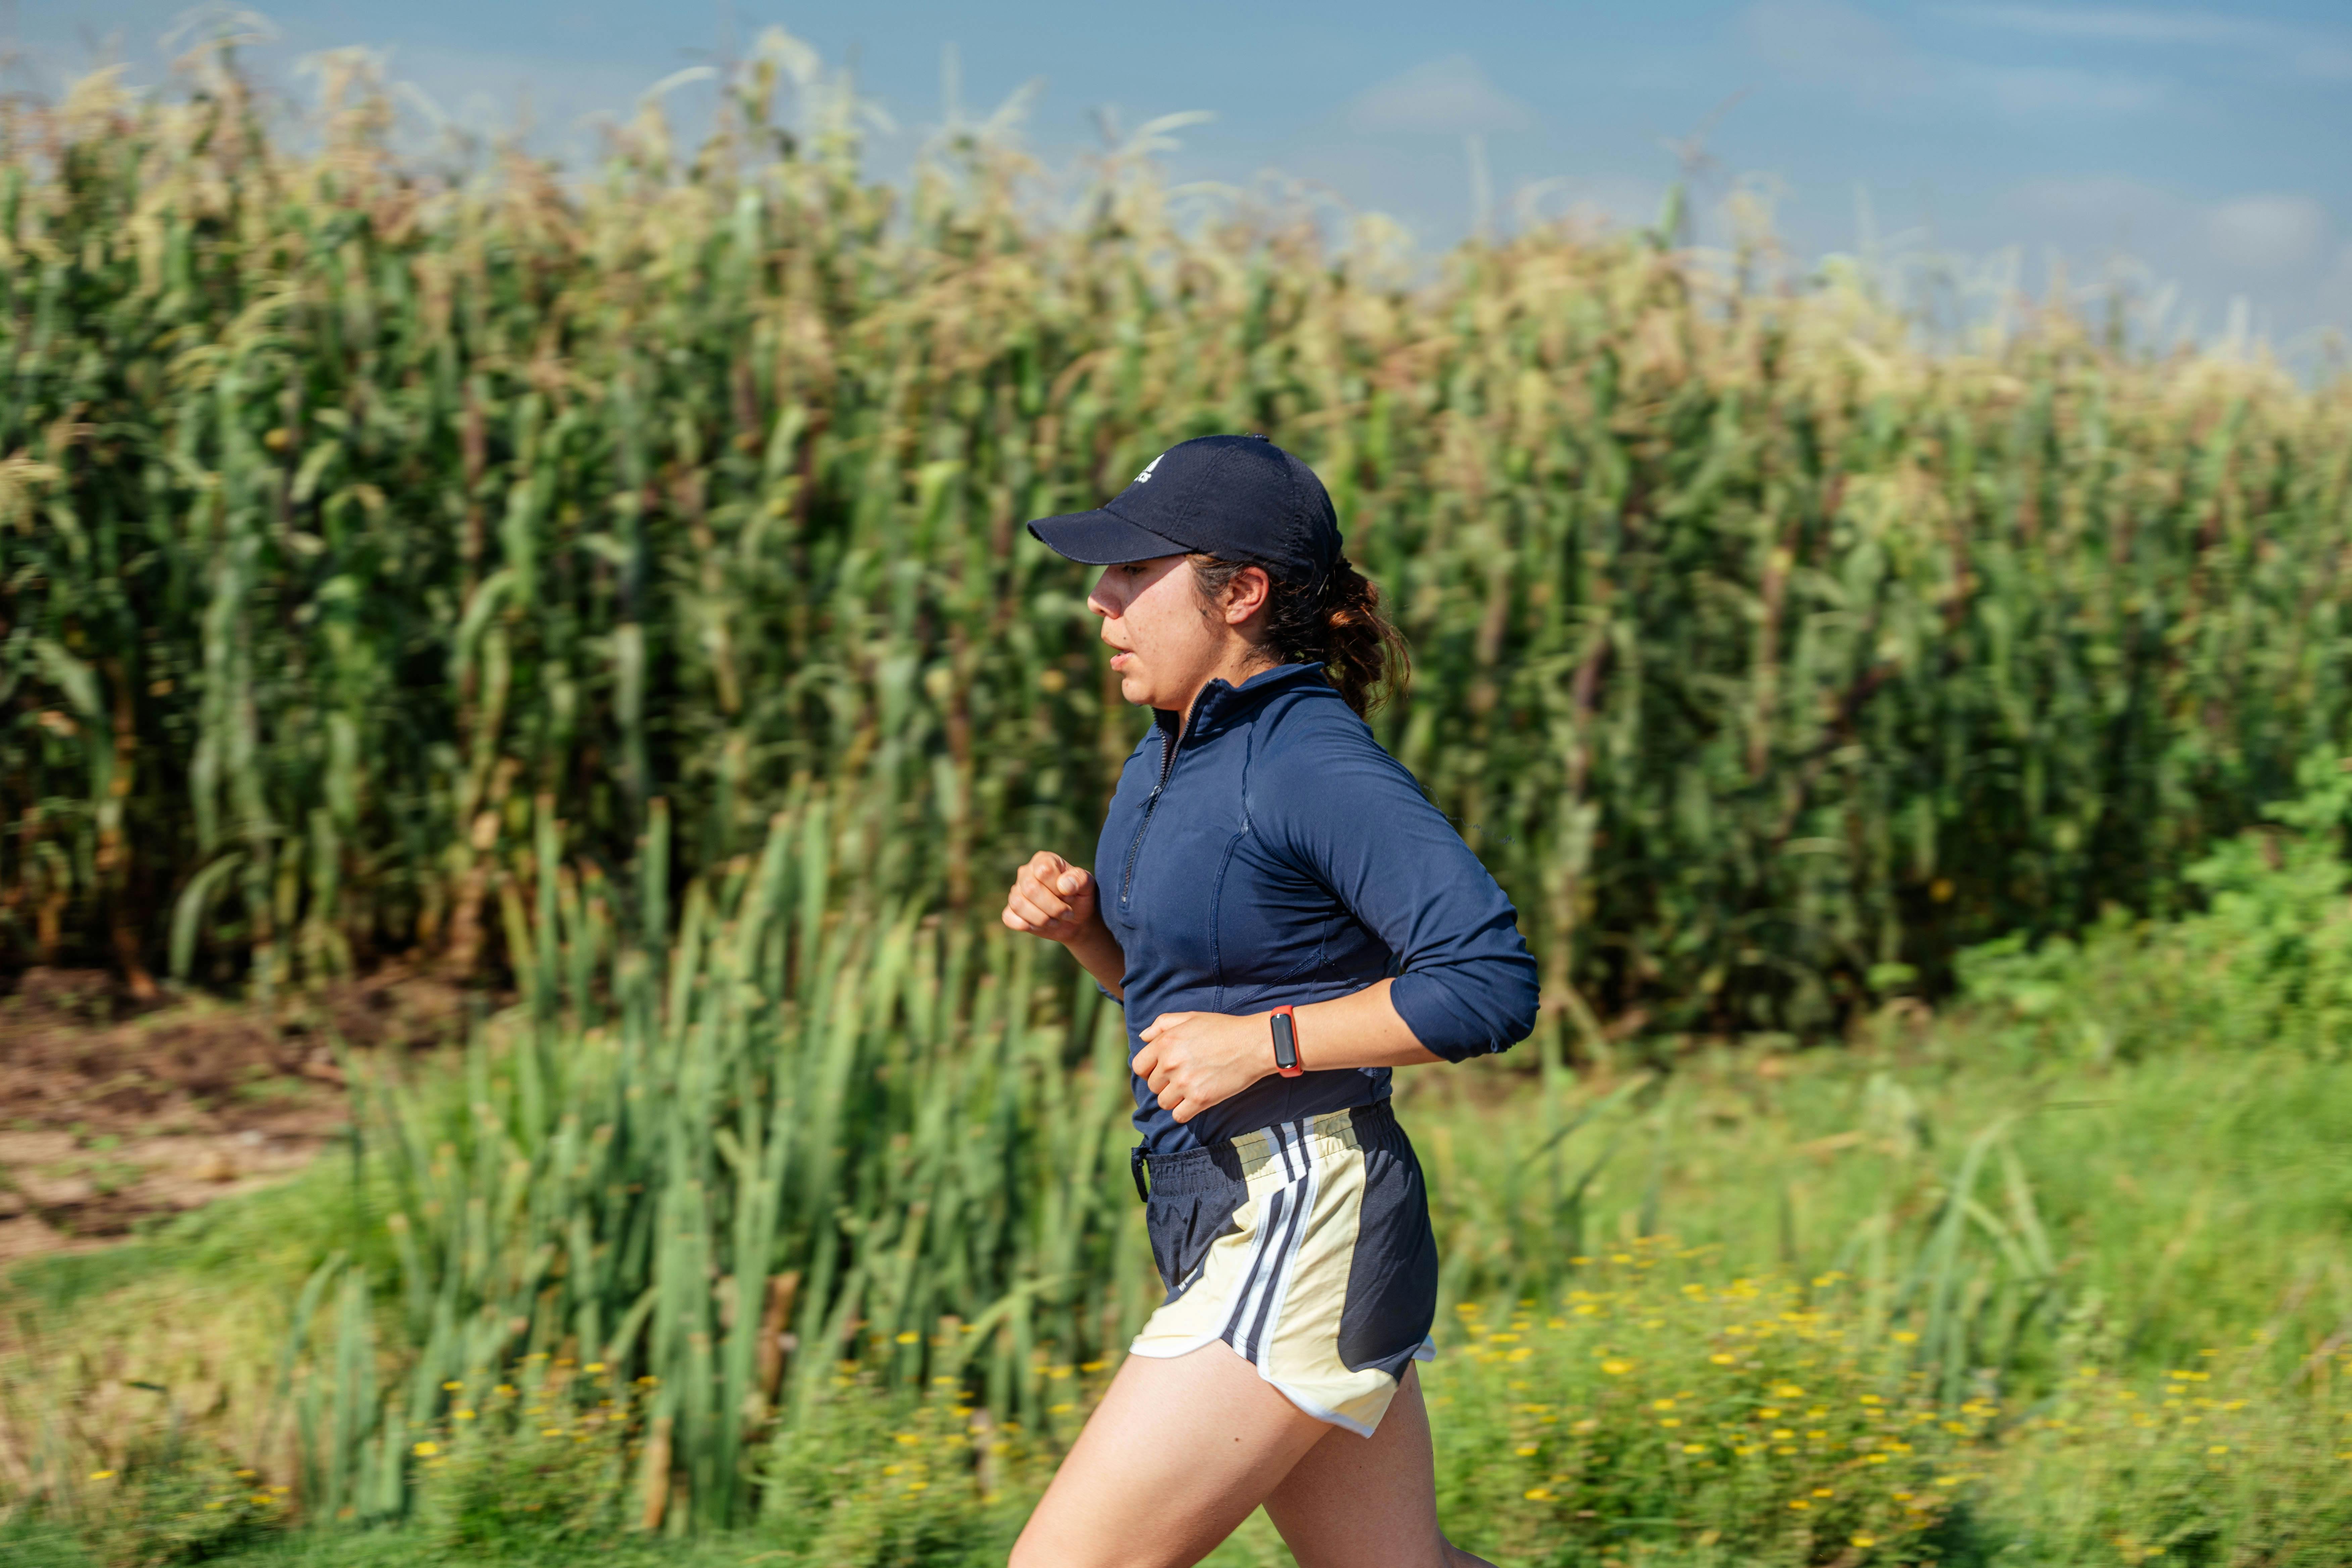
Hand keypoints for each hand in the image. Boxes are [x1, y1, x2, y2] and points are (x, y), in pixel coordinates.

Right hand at [1001, 850, 1099, 944]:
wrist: (1075, 920)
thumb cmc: (1080, 897)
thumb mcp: (1088, 885)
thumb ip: (1080, 879)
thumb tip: (1064, 884)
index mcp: (1044, 860)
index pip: (1044, 870)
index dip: (1058, 888)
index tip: (1071, 896)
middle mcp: (1026, 872)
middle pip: (1030, 888)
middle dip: (1053, 907)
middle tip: (1067, 913)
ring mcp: (1016, 891)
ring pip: (1018, 904)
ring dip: (1041, 918)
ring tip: (1056, 921)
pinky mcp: (1011, 910)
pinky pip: (1009, 917)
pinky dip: (1026, 925)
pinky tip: (1040, 926)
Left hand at [1133, 1010, 1272, 1122]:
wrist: (1253, 1044)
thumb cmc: (1223, 1029)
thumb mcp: (1190, 1017)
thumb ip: (1161, 1024)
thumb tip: (1143, 1037)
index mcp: (1165, 1042)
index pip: (1139, 1066)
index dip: (1149, 1069)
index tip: (1162, 1070)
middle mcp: (1171, 1063)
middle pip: (1152, 1086)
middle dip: (1165, 1083)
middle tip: (1183, 1076)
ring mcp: (1184, 1083)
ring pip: (1163, 1102)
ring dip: (1174, 1099)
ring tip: (1190, 1088)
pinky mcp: (1200, 1099)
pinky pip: (1179, 1116)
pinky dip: (1184, 1112)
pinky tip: (1195, 1102)